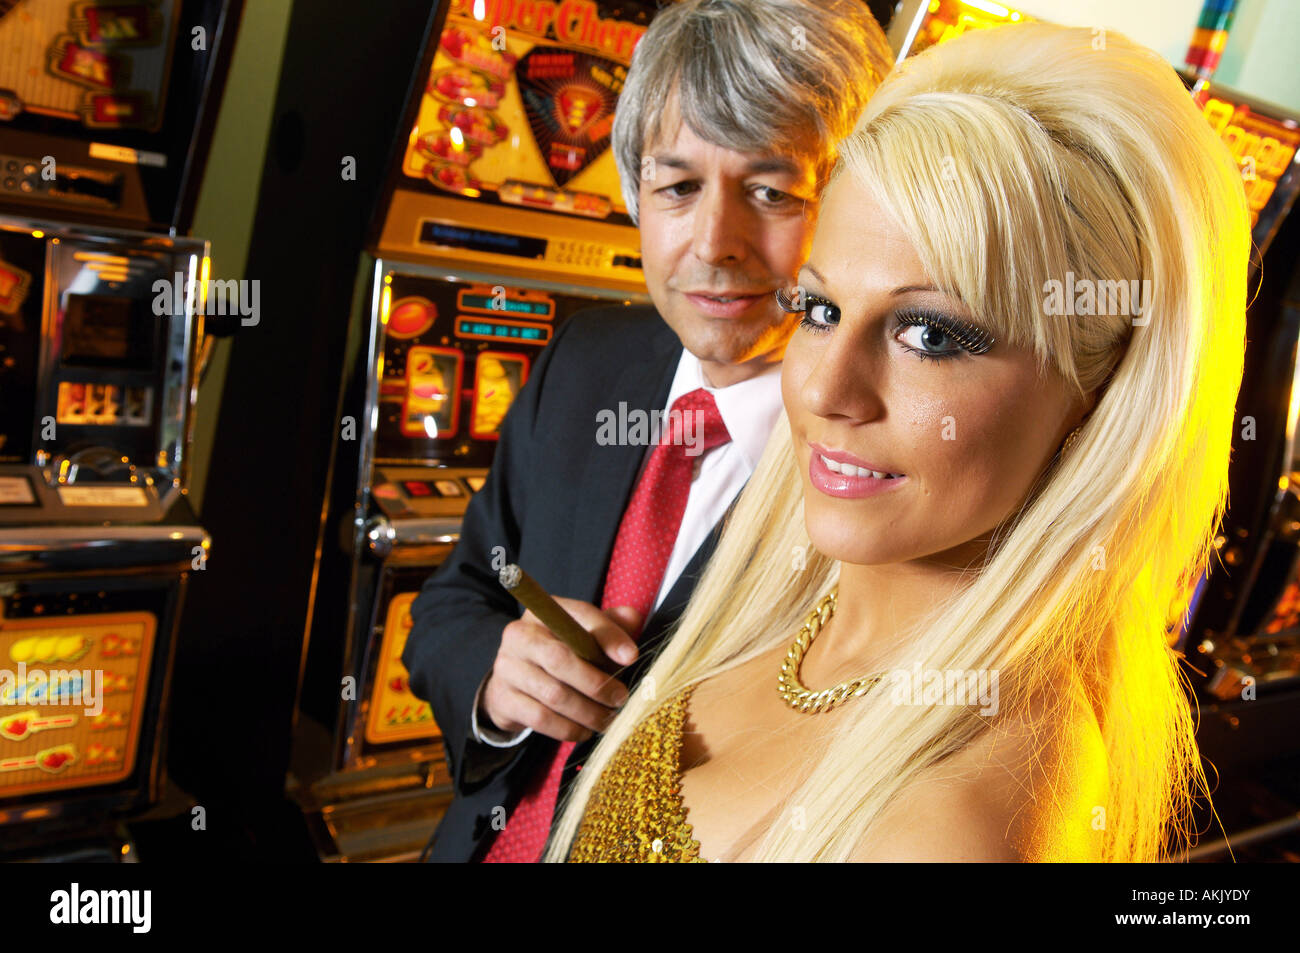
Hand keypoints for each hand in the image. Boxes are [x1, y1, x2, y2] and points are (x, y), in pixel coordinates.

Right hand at [481, 599, 640, 742]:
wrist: (513, 684)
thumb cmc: (560, 654)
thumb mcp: (583, 635)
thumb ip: (609, 626)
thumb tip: (633, 618)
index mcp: (544, 612)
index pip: (579, 616)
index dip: (608, 636)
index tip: (632, 657)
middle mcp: (520, 635)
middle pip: (560, 658)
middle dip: (597, 683)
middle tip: (621, 698)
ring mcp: (507, 667)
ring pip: (553, 694)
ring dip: (588, 712)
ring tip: (608, 719)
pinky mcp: (503, 699)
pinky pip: (541, 718)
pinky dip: (569, 728)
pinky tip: (586, 730)